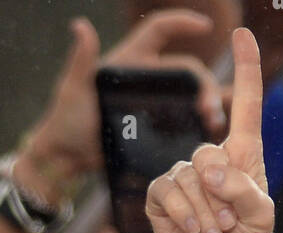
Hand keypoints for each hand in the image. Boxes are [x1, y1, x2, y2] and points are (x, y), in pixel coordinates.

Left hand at [17, 7, 230, 207]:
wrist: (70, 158)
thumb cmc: (67, 121)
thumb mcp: (73, 88)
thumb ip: (81, 59)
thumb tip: (81, 26)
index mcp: (131, 60)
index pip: (160, 31)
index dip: (182, 22)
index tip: (204, 25)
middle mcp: (148, 79)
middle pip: (187, 70)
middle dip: (205, 84)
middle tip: (211, 110)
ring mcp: (157, 105)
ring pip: (192, 97)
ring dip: (209, 106)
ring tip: (214, 124)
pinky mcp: (160, 130)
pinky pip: (187, 123)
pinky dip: (202, 127)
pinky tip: (210, 137)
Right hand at [144, 26, 273, 232]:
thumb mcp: (261, 220)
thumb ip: (245, 190)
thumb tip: (211, 172)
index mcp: (244, 159)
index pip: (245, 107)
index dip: (245, 70)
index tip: (243, 35)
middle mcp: (213, 162)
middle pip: (210, 152)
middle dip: (222, 195)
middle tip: (229, 226)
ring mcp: (185, 177)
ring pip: (189, 178)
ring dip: (206, 215)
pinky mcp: (162, 196)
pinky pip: (167, 191)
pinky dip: (185, 216)